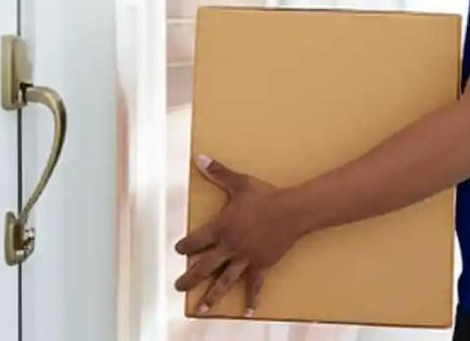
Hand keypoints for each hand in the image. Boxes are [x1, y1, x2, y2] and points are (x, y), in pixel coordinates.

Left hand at [173, 154, 305, 316]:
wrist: (291, 211)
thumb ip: (217, 173)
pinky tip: (249, 312)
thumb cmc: (264, 196)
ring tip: (200, 310)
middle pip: (204, 267)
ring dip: (211, 296)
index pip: (196, 241)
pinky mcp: (261, 266)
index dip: (184, 246)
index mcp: (221, 228)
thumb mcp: (239, 183)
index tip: (178, 249)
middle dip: (189, 278)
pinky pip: (255, 285)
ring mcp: (245, 259)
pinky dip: (252, 299)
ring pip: (224, 281)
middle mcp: (230, 247)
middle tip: (178, 287)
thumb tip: (199, 157)